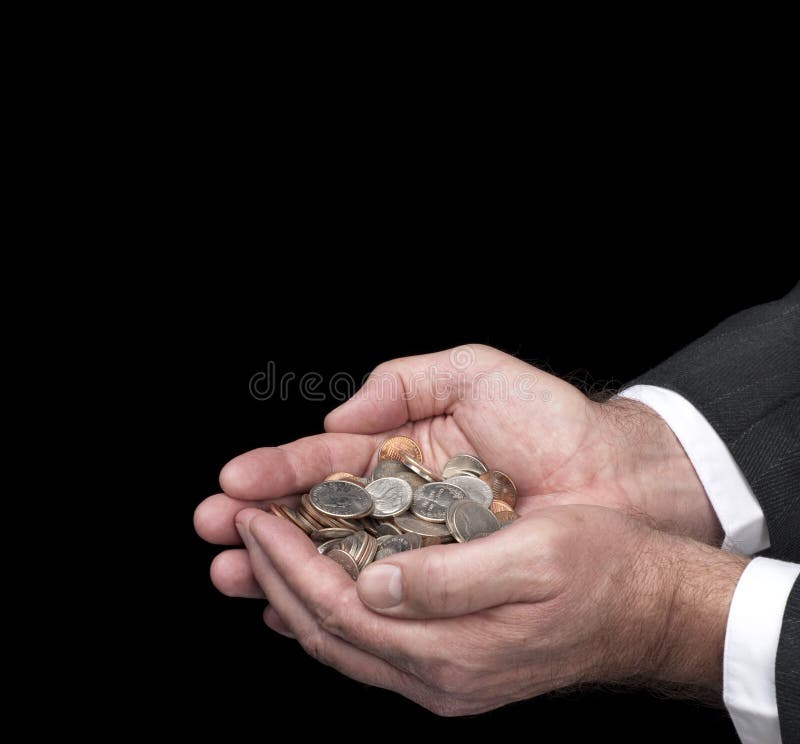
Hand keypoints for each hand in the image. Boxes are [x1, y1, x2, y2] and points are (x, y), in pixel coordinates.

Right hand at [195, 346, 720, 596]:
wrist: (614, 475)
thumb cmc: (550, 419)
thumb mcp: (474, 376)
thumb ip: (404, 383)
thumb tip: (337, 419)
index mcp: (400, 449)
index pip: (325, 464)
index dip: (277, 474)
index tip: (233, 484)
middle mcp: (400, 503)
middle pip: (316, 518)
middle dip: (261, 527)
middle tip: (211, 532)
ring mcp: (419, 546)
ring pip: (336, 564)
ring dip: (282, 571)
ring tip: (233, 575)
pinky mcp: (445, 587)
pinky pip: (380, 602)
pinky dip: (335, 606)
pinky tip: (292, 611)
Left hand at [234, 504, 746, 714]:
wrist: (649, 609)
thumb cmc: (602, 569)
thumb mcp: (537, 558)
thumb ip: (452, 581)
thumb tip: (377, 583)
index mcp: (455, 649)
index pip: (341, 608)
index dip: (290, 562)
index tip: (255, 517)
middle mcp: (439, 676)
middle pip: (327, 632)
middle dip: (272, 577)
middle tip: (234, 530)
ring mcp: (444, 678)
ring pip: (341, 644)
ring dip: (290, 596)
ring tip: (253, 557)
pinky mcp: (452, 665)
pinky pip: (368, 645)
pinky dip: (328, 612)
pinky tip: (309, 591)